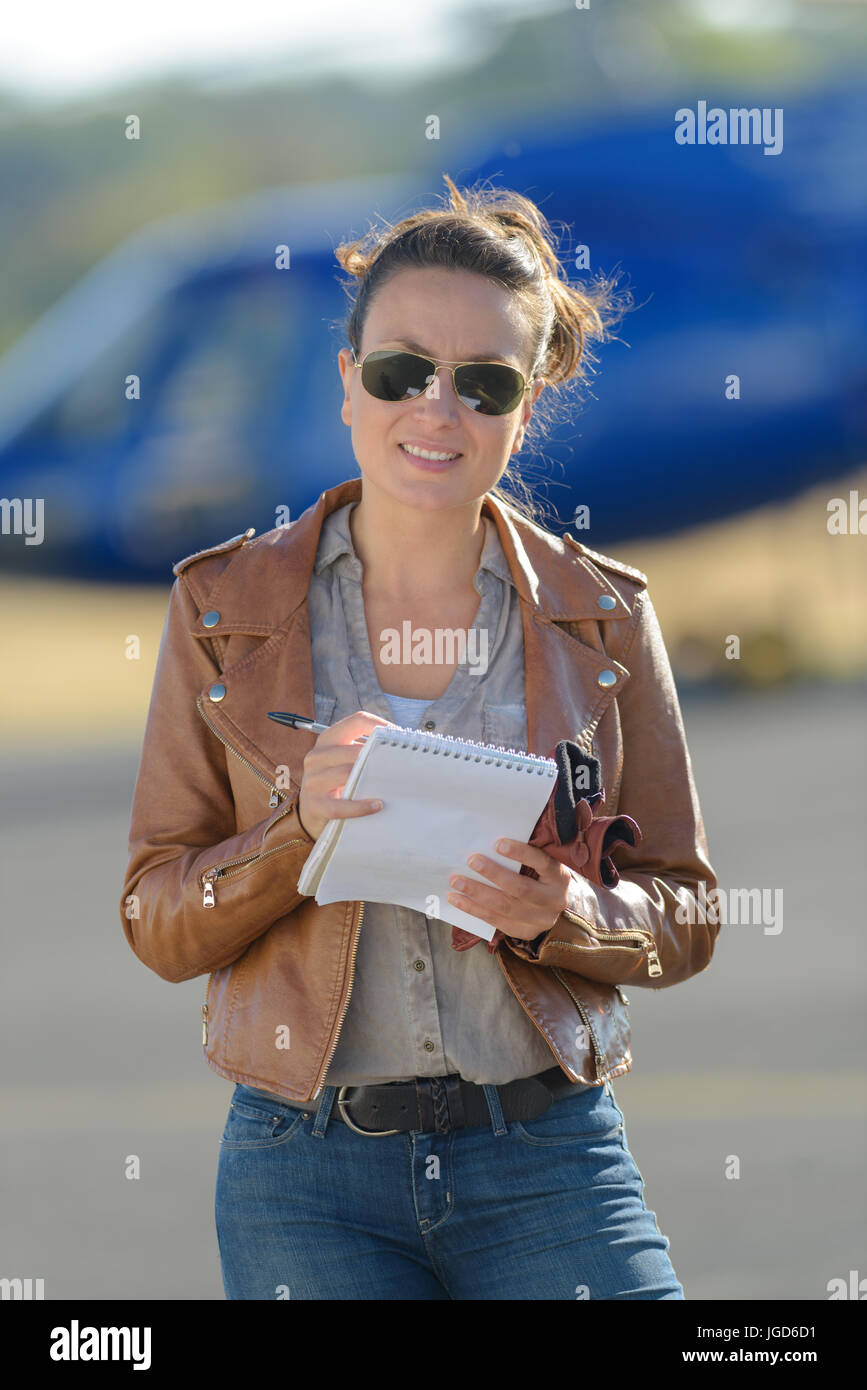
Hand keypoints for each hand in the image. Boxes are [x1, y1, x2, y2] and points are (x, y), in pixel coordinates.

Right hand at [298, 710, 394, 840]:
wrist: (309, 812)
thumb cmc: (335, 782)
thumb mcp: (343, 760)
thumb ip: (362, 751)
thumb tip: (397, 747)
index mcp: (328, 740)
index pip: (357, 721)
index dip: (380, 726)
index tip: (399, 736)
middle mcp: (317, 756)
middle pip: (354, 750)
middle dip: (378, 757)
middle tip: (400, 766)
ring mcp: (313, 781)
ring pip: (347, 774)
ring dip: (371, 781)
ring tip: (389, 786)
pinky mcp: (316, 805)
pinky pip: (342, 805)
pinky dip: (361, 807)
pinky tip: (377, 805)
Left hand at [446, 838, 576, 941]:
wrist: (553, 906)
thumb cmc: (541, 876)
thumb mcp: (542, 865)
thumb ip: (524, 857)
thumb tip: (488, 842)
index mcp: (560, 877)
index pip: (542, 863)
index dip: (520, 853)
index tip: (497, 844)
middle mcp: (554, 900)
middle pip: (520, 888)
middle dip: (493, 874)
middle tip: (471, 861)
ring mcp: (541, 920)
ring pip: (505, 907)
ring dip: (477, 893)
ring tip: (456, 882)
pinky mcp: (525, 932)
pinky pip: (495, 921)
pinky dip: (473, 909)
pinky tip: (457, 899)